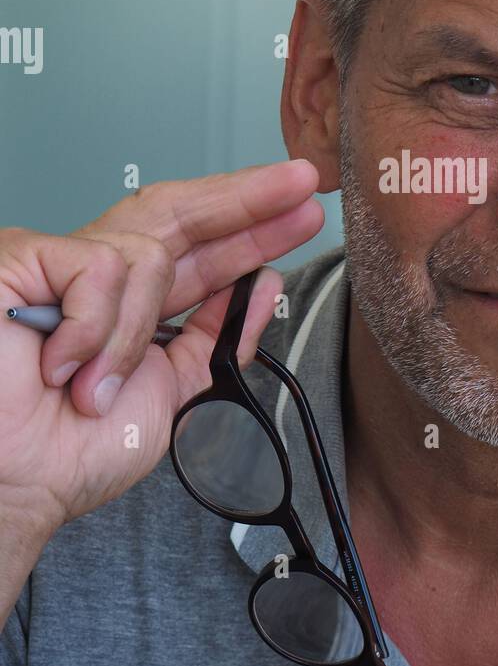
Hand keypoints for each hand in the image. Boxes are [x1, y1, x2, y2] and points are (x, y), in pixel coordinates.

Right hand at [0, 159, 323, 537]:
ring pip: (148, 257)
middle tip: (301, 182)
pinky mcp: (25, 257)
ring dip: (134, 334)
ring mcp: (60, 263)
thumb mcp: (170, 392)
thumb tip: (258, 286)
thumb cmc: (67, 452)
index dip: (251, 231)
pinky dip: (92, 328)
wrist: (11, 484)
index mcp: (132, 307)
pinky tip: (62, 367)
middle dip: (246, 199)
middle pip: (181, 214)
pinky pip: (99, 268)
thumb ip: (214, 340)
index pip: (200, 253)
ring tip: (96, 388)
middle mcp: (97, 277)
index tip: (301, 212)